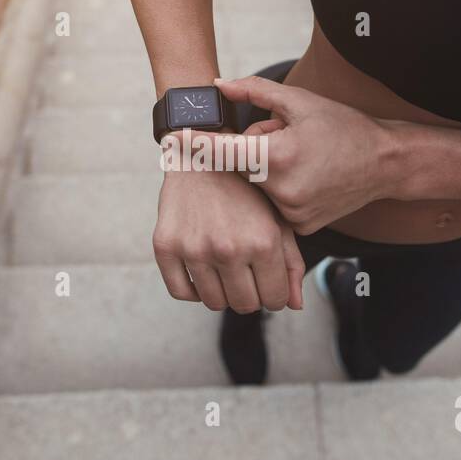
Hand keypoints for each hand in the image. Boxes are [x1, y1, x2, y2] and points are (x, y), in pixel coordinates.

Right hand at [153, 146, 305, 312]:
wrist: (203, 154)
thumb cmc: (246, 189)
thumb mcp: (277, 219)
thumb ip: (290, 263)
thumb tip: (294, 305)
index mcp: (262, 241)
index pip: (275, 299)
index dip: (275, 295)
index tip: (268, 282)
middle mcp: (228, 248)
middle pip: (245, 305)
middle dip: (250, 295)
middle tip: (246, 275)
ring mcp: (194, 248)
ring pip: (214, 302)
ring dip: (223, 293)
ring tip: (225, 270)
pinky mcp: (166, 245)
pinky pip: (181, 292)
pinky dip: (193, 290)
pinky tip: (203, 272)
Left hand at [213, 76, 396, 234]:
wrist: (385, 163)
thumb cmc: (343, 126)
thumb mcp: (301, 100)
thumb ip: (254, 90)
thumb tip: (217, 86)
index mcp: (278, 156)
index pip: (224, 150)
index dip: (196, 144)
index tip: (172, 140)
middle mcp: (282, 191)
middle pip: (243, 166)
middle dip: (254, 149)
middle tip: (287, 137)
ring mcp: (291, 214)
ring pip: (257, 187)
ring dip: (267, 170)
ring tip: (302, 158)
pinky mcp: (299, 227)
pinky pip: (272, 204)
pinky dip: (280, 189)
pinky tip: (307, 178)